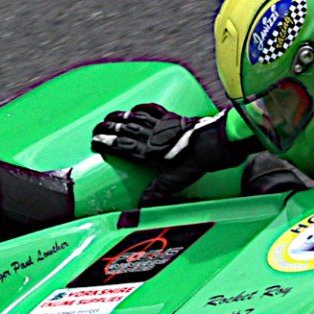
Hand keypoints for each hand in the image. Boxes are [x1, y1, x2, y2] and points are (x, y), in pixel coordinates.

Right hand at [92, 103, 218, 200]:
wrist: (219, 140)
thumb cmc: (199, 160)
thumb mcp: (177, 180)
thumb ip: (158, 191)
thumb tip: (141, 206)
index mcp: (152, 151)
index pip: (124, 145)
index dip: (107, 142)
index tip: (95, 141)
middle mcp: (154, 135)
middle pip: (127, 128)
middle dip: (109, 127)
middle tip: (96, 128)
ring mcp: (164, 124)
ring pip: (137, 118)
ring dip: (121, 116)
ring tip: (110, 116)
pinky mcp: (174, 118)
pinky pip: (153, 110)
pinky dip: (142, 108)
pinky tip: (136, 108)